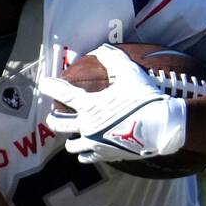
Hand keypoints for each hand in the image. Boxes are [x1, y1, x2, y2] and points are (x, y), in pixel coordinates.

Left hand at [41, 44, 186, 163]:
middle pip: (58, 124)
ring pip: (71, 146)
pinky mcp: (106, 155)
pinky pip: (88, 158)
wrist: (161, 127)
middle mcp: (87, 126)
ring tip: (71, 138)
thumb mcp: (130, 73)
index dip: (51, 86)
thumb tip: (101, 48)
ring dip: (69, 140)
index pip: (62, 94)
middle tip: (52, 116)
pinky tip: (88, 151)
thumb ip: (113, 58)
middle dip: (52, 118)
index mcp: (90, 105)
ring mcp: (95, 143)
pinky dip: (85, 154)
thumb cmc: (145, 98)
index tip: (44, 83)